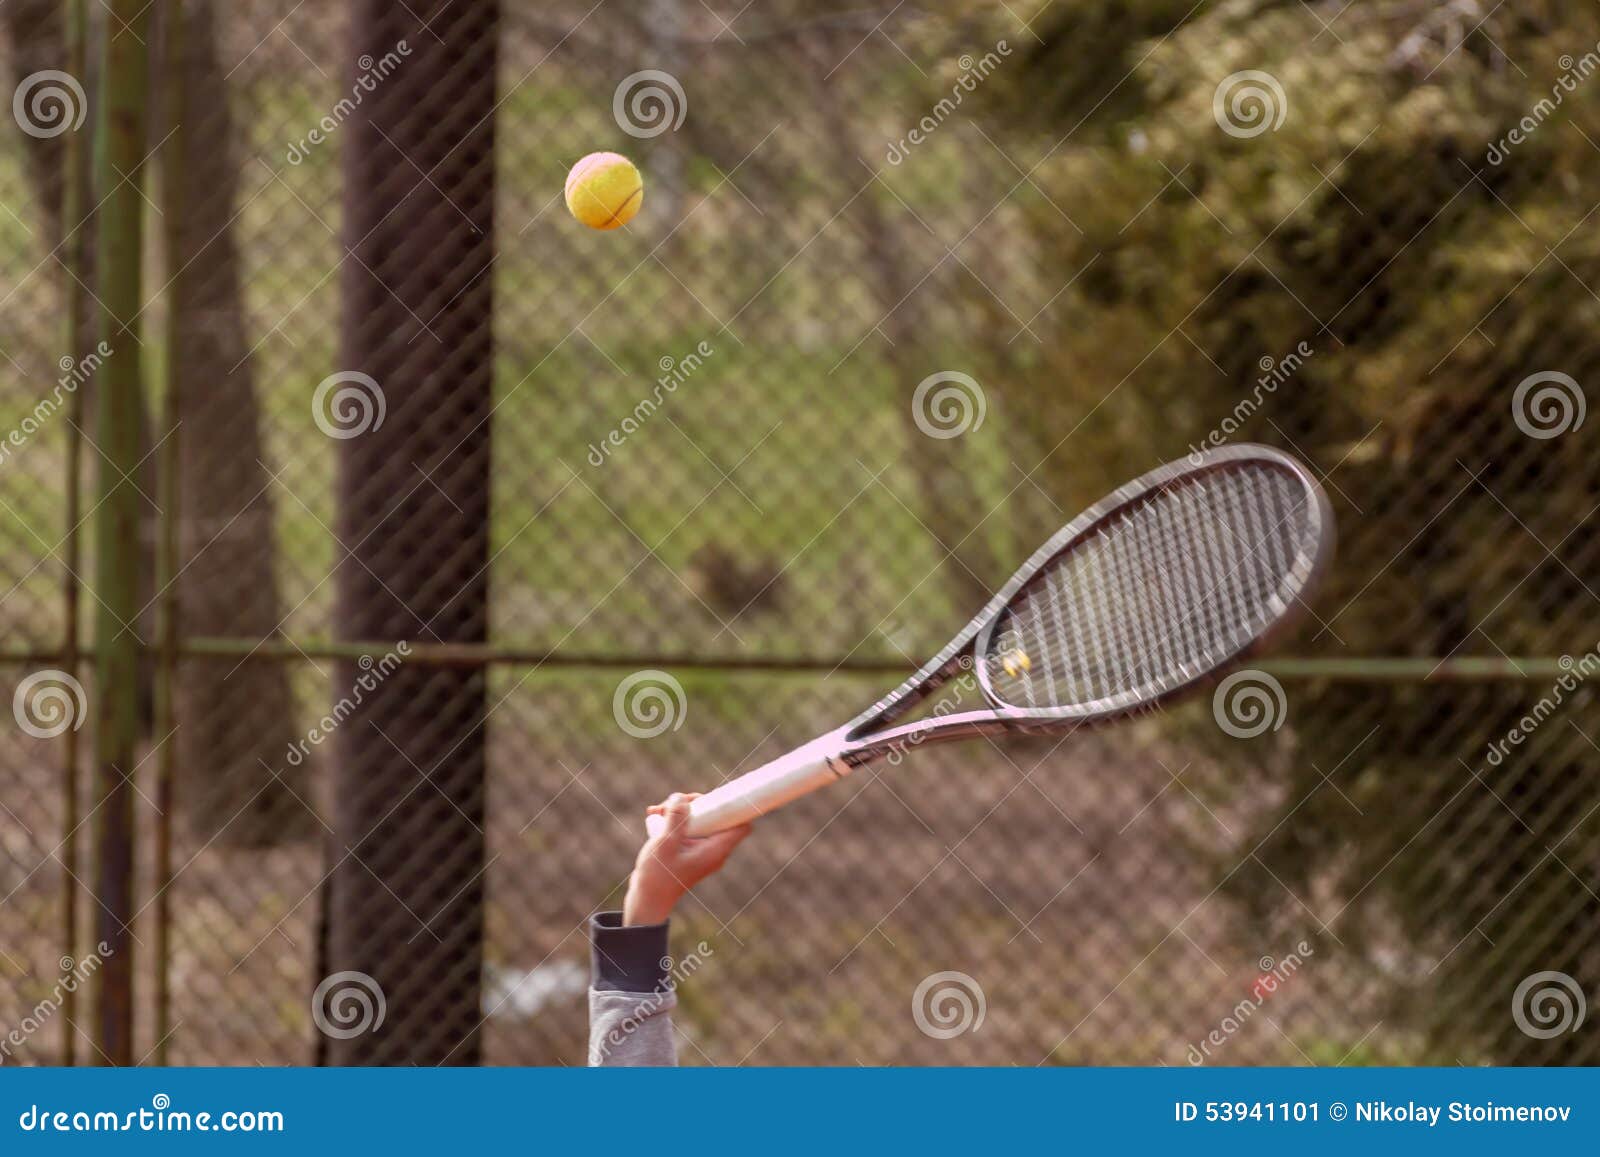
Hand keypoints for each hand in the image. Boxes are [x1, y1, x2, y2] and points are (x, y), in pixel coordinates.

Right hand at [623, 792, 750, 925]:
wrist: (646, 901)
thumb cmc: (658, 877)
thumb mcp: (665, 843)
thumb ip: (676, 819)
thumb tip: (680, 797)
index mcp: (716, 850)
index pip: (741, 824)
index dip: (735, 807)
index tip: (720, 794)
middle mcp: (712, 850)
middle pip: (716, 816)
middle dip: (695, 804)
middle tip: (674, 801)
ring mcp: (699, 850)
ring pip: (699, 820)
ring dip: (679, 811)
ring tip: (656, 810)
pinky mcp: (687, 850)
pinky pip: (687, 829)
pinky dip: (673, 821)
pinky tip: (653, 817)